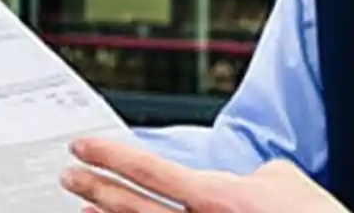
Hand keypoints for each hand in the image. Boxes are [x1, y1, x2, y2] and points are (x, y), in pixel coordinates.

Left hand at [60, 137, 348, 212]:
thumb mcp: (284, 180)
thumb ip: (253, 172)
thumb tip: (243, 176)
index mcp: (215, 198)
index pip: (148, 170)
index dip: (110, 155)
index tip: (83, 146)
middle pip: (131, 207)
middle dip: (96, 188)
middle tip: (70, 175)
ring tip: (83, 208)